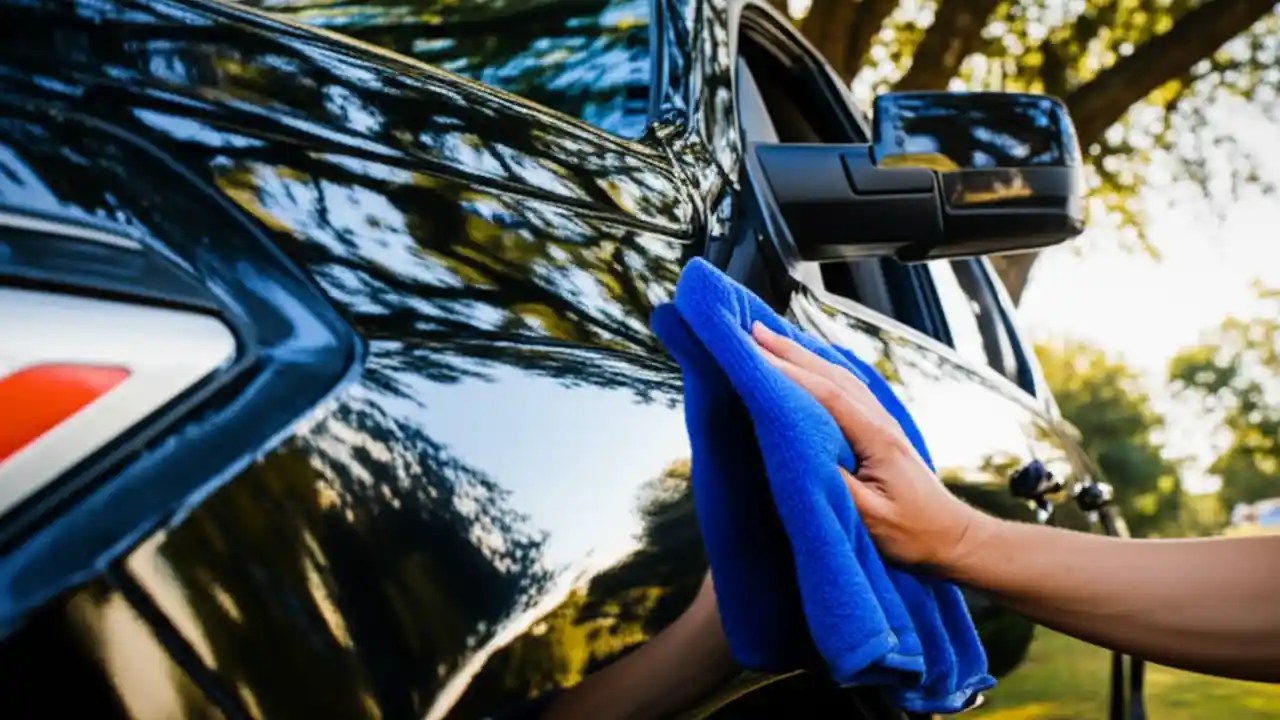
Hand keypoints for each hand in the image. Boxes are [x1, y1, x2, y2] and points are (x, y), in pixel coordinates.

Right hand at [752, 322, 990, 570]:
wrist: (952, 537)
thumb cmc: (912, 534)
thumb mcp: (870, 518)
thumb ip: (835, 484)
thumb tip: (800, 452)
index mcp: (876, 438)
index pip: (826, 395)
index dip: (788, 372)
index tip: (754, 354)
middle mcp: (880, 421)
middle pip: (831, 375)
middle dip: (789, 351)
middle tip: (752, 331)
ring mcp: (882, 423)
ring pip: (840, 377)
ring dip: (804, 355)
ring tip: (771, 339)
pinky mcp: (880, 431)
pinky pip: (846, 389)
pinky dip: (821, 369)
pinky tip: (809, 364)